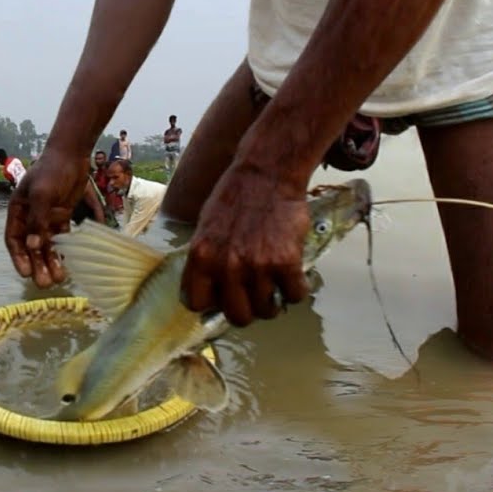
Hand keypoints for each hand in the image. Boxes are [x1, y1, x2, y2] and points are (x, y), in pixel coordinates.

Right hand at [4, 151, 90, 287]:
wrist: (72, 155)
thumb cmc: (52, 171)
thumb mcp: (42, 194)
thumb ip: (38, 220)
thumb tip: (34, 246)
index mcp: (18, 210)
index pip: (14, 239)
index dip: (19, 257)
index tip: (26, 273)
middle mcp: (30, 216)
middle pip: (31, 246)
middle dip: (36, 264)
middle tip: (44, 283)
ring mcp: (46, 217)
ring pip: (46, 244)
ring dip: (50, 261)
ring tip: (59, 279)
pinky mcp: (61, 216)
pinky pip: (61, 237)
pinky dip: (63, 250)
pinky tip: (69, 264)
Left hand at [179, 161, 311, 325]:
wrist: (267, 174)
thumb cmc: (234, 198)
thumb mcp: (205, 228)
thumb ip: (207, 261)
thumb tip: (211, 293)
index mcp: (201, 257)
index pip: (196, 303)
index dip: (211, 303)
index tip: (220, 298)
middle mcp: (226, 266)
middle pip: (237, 316)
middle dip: (246, 310)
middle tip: (253, 297)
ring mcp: (257, 266)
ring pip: (267, 311)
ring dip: (272, 302)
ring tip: (273, 285)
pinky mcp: (286, 262)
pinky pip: (294, 295)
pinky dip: (296, 290)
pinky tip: (292, 277)